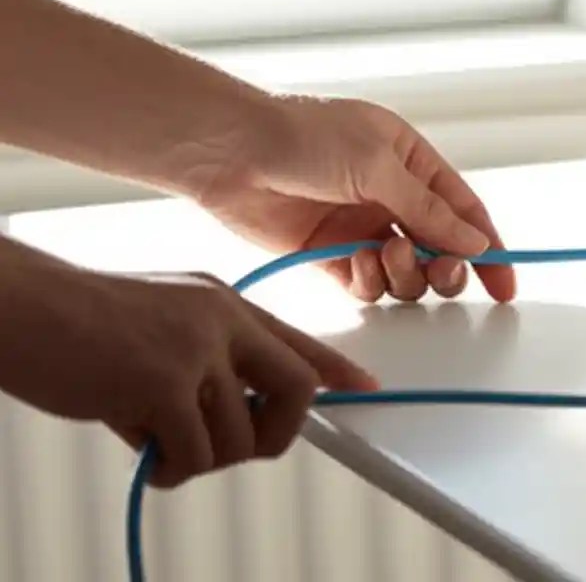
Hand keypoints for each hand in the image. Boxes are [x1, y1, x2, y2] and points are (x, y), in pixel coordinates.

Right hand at [0, 265, 378, 487]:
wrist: (20, 309)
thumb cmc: (76, 324)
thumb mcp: (158, 326)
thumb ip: (204, 363)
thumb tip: (237, 422)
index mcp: (223, 304)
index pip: (297, 340)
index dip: (336, 370)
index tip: (364, 388)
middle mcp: (221, 321)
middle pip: (296, 392)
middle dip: (275, 435)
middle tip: (226, 446)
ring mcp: (197, 349)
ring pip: (238, 438)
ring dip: (198, 457)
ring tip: (156, 438)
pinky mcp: (165, 382)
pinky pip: (196, 455)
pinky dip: (171, 469)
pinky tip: (143, 450)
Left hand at [196, 96, 515, 303]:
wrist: (230, 152)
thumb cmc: (301, 138)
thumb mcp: (379, 166)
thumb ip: (430, 210)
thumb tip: (475, 242)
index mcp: (410, 161)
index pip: (464, 211)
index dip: (488, 248)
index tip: (503, 284)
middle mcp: (390, 195)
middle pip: (440, 247)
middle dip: (445, 266)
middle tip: (440, 272)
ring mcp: (359, 226)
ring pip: (405, 271)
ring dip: (404, 273)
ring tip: (384, 256)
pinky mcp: (328, 254)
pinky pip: (366, 283)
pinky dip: (368, 282)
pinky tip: (353, 264)